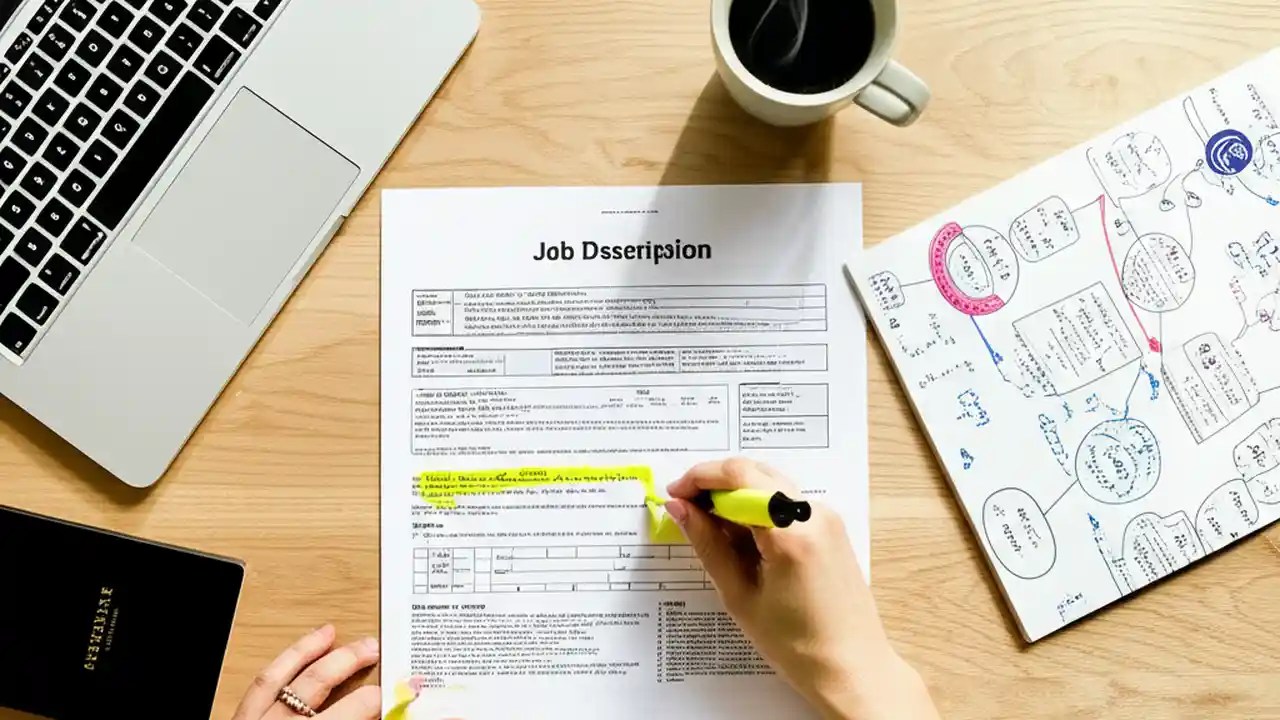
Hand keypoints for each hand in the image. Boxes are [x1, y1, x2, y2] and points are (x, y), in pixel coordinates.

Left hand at [232, 625, 381, 719]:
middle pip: (316, 681)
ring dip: (306, 649)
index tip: (390, 690)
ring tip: (328, 631)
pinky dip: (277, 667)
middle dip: (348, 660)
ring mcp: (252, 719)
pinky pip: (259, 685)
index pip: (351, 709)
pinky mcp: (237, 718)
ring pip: (280, 675)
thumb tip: (376, 717)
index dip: (375, 697)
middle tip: (371, 647)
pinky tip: (288, 658)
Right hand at [665, 458, 938, 719]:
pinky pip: (786, 501)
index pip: (738, 476)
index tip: (675, 495)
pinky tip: (740, 535)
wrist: (851, 667)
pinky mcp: (831, 527)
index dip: (699, 478)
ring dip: (736, 492)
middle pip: (754, 471)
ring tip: (709, 525)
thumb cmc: (795, 644)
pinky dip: (757, 506)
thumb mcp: (740, 595)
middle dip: (715, 482)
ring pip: (770, 481)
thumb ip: (708, 544)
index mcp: (791, 532)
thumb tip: (679, 508)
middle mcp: (814, 514)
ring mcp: (826, 518)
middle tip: (686, 507)